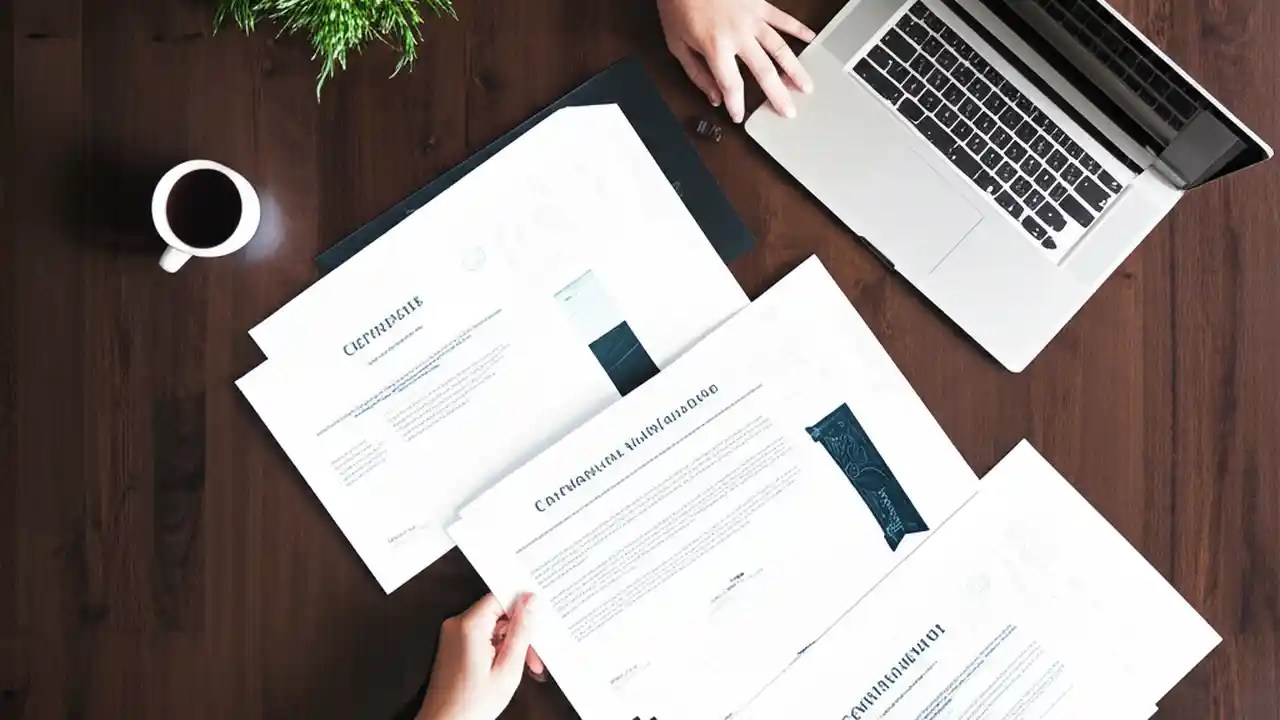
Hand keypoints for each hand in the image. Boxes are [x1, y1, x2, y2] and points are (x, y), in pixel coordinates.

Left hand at [415, 593, 541, 719]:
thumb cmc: (471, 704)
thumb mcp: (508, 667)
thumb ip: (521, 631)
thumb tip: (530, 601)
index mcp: (470, 625)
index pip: (501, 596)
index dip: (522, 606)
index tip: (538, 617)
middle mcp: (457, 624)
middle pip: (498, 613)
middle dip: (520, 633)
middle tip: (534, 656)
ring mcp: (453, 635)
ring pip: (492, 626)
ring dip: (511, 644)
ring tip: (523, 666)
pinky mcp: (454, 645)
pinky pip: (482, 636)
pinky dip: (497, 649)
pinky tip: (507, 667)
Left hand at [657, 0, 815, 122]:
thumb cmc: (678, 5)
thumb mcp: (677, 43)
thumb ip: (696, 73)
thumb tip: (713, 96)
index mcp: (716, 47)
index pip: (731, 85)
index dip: (736, 104)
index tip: (739, 117)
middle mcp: (739, 35)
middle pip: (764, 72)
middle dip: (777, 95)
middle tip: (789, 112)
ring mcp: (752, 19)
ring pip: (780, 49)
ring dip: (795, 69)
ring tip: (806, 87)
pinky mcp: (760, 4)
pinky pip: (783, 19)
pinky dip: (799, 29)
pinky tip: (812, 40)